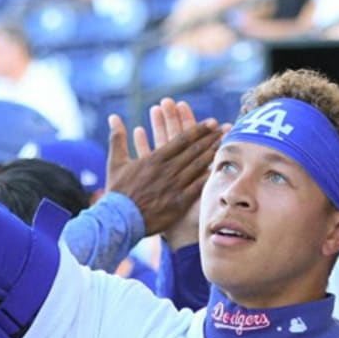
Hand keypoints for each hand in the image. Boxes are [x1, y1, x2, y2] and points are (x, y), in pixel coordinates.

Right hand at [106, 105, 221, 235]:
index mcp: (154, 159)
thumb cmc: (117, 192)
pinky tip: (220, 170)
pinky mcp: (179, 203)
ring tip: (225, 145)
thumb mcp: (116, 162)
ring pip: (199, 166)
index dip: (199, 129)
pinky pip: (198, 187)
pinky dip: (209, 177)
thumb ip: (117, 138)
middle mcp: (168, 170)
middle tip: (226, 129)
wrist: (119, 220)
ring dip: (213, 153)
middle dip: (211, 138)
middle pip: (195, 150)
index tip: (212, 122)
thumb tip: (113, 117)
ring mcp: (175, 186)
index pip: (182, 139)